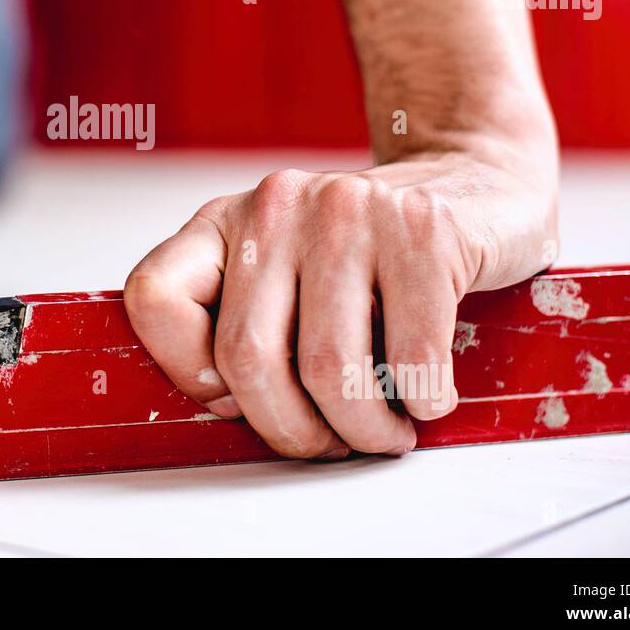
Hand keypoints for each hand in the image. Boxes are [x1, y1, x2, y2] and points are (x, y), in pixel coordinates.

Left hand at [124, 150, 556, 458]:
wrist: (474, 184)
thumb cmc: (371, 259)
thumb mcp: (284, 275)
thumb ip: (242, 326)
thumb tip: (227, 409)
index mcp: (224, 222)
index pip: (155, 297)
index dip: (187, 372)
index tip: (235, 401)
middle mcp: (275, 205)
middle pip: (247, 354)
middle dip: (290, 429)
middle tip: (328, 445)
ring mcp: (348, 209)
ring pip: (328, 369)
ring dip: (363, 431)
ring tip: (383, 432)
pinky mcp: (422, 230)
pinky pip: (411, 357)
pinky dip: (422, 400)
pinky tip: (426, 394)